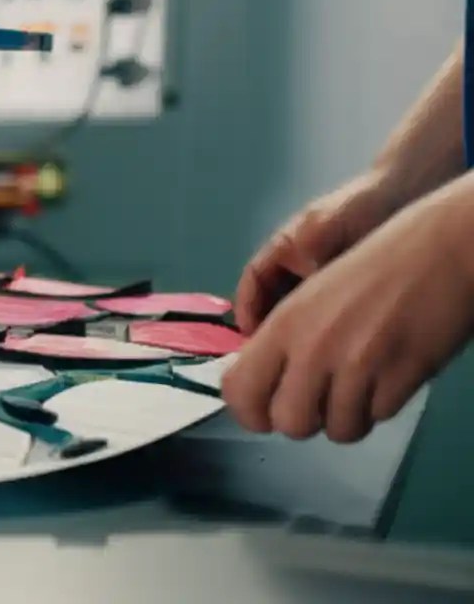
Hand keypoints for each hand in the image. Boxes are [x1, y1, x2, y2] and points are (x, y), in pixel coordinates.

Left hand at [222, 191, 472, 442]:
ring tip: (354, 389)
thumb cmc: (374, 266)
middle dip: (302, 420)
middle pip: (288, 424)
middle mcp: (314, 348)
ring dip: (344, 418)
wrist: (441, 249)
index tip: (261, 408)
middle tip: (315, 402)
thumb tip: (256, 381)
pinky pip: (377, 418)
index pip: (240, 391)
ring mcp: (359, 366)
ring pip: (336, 430)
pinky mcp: (402, 378)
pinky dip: (378, 407)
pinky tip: (385, 378)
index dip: (248, 410)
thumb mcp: (310, 297)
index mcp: (284, 324)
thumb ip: (280, 340)